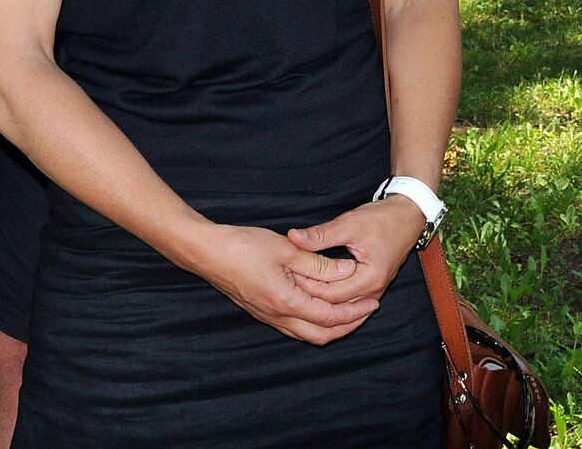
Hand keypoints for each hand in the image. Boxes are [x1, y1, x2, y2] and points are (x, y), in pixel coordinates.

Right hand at [190, 223, 378, 343]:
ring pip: (305, 333)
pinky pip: (293, 326)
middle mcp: (276, 316)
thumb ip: (319, 263)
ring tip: (351, 310)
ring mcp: (267, 316)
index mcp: (286, 302)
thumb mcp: (288, 249)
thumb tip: (348, 270)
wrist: (208, 253)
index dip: (354, 312)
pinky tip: (321, 306)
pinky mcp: (261, 310)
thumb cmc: (244, 247)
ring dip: (331, 326)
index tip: (373, 302)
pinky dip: (313, 322)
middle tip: (367, 311)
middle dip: (347, 326)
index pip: (329, 317)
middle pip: (320, 334)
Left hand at [286, 197, 425, 307]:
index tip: (287, 275)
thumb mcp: (350, 223)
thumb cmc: (383, 219)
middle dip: (310, 296)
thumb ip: (321, 234)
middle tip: (286, 285)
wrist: (408, 216)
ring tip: (296, 289)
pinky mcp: (372, 289)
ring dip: (320, 300)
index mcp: (370, 278)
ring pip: (340, 307)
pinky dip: (331, 299)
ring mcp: (374, 293)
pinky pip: (348, 302)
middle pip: (334, 305)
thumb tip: (293, 237)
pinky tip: (314, 291)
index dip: (306, 286)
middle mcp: (373, 292)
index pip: (330, 293)